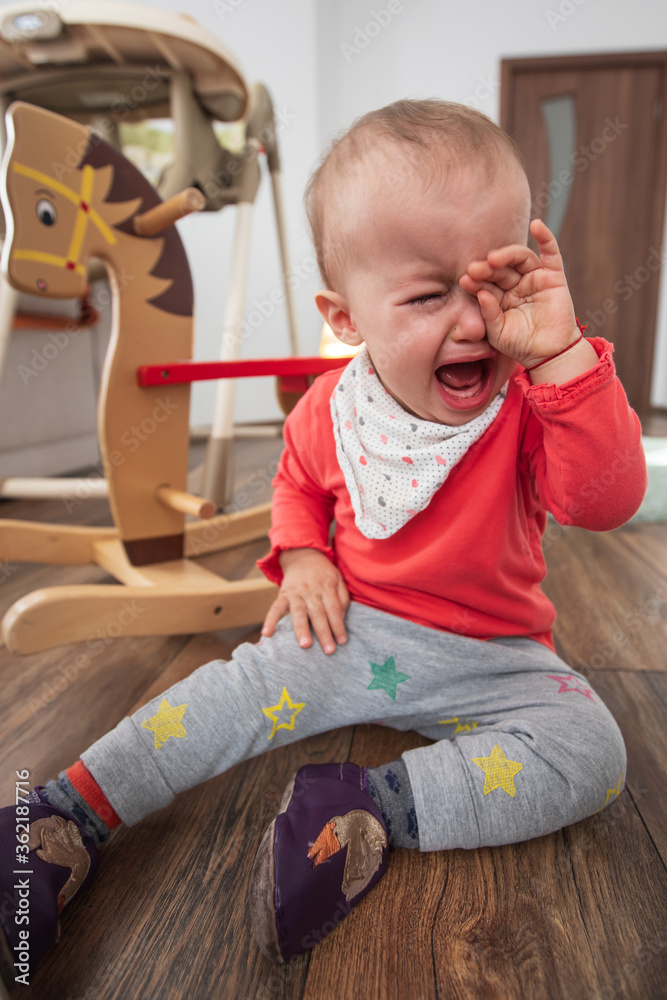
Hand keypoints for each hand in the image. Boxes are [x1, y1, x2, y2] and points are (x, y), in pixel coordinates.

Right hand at [261, 548, 349, 654]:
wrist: (302, 554)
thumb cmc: (323, 572)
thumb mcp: (338, 578)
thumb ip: (342, 597)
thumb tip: (341, 618)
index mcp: (326, 587)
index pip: (334, 609)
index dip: (338, 625)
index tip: (342, 641)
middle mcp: (311, 590)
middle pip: (318, 613)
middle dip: (324, 632)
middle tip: (328, 650)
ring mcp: (296, 592)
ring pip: (299, 612)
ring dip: (302, 629)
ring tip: (305, 645)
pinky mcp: (283, 594)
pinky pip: (275, 607)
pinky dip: (270, 620)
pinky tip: (267, 633)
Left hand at [459, 218, 580, 368]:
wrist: (548, 354)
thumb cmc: (520, 344)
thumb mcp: (497, 332)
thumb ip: (489, 314)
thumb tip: (481, 294)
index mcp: (499, 295)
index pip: (486, 283)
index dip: (476, 281)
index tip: (464, 280)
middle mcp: (515, 283)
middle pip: (500, 269)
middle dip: (487, 268)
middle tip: (475, 269)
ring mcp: (533, 278)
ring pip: (519, 259)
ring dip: (506, 255)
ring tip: (493, 258)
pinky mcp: (553, 276)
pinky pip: (550, 253)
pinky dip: (545, 237)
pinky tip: (537, 225)